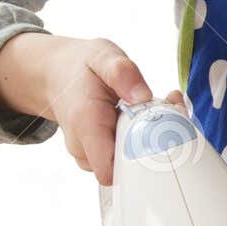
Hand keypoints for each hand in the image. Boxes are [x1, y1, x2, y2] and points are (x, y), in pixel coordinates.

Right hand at [0, 32, 185, 185]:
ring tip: (154, 110)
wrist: (57, 74)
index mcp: (85, 125)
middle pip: (125, 169)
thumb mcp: (103, 55)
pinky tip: (143, 118)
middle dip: (152, 146)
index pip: (109, 169)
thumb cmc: (80, 67)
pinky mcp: (98, 154)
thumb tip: (143, 96)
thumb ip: (123, 73)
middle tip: (169, 111)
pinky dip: (138, 141)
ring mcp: (90, 154)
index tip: (159, 134)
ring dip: (147, 143)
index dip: (139, 161)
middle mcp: (84, 146)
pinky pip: (123, 157)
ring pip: (126, 165)